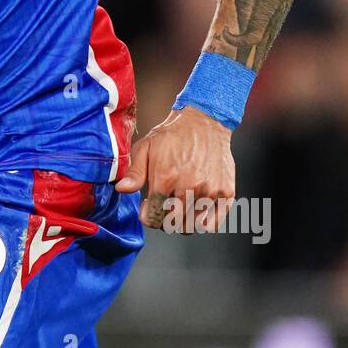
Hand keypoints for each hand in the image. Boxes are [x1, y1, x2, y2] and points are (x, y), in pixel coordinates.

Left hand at [114, 107, 234, 230]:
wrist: (204, 121)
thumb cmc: (173, 135)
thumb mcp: (145, 148)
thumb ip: (134, 173)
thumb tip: (122, 190)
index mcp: (166, 177)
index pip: (154, 216)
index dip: (148, 217)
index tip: (148, 209)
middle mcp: (189, 187)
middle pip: (172, 224)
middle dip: (163, 220)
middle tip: (163, 208)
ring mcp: (210, 191)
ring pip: (191, 226)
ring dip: (181, 223)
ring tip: (178, 208)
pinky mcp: (226, 193)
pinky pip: (212, 224)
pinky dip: (202, 224)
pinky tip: (195, 213)